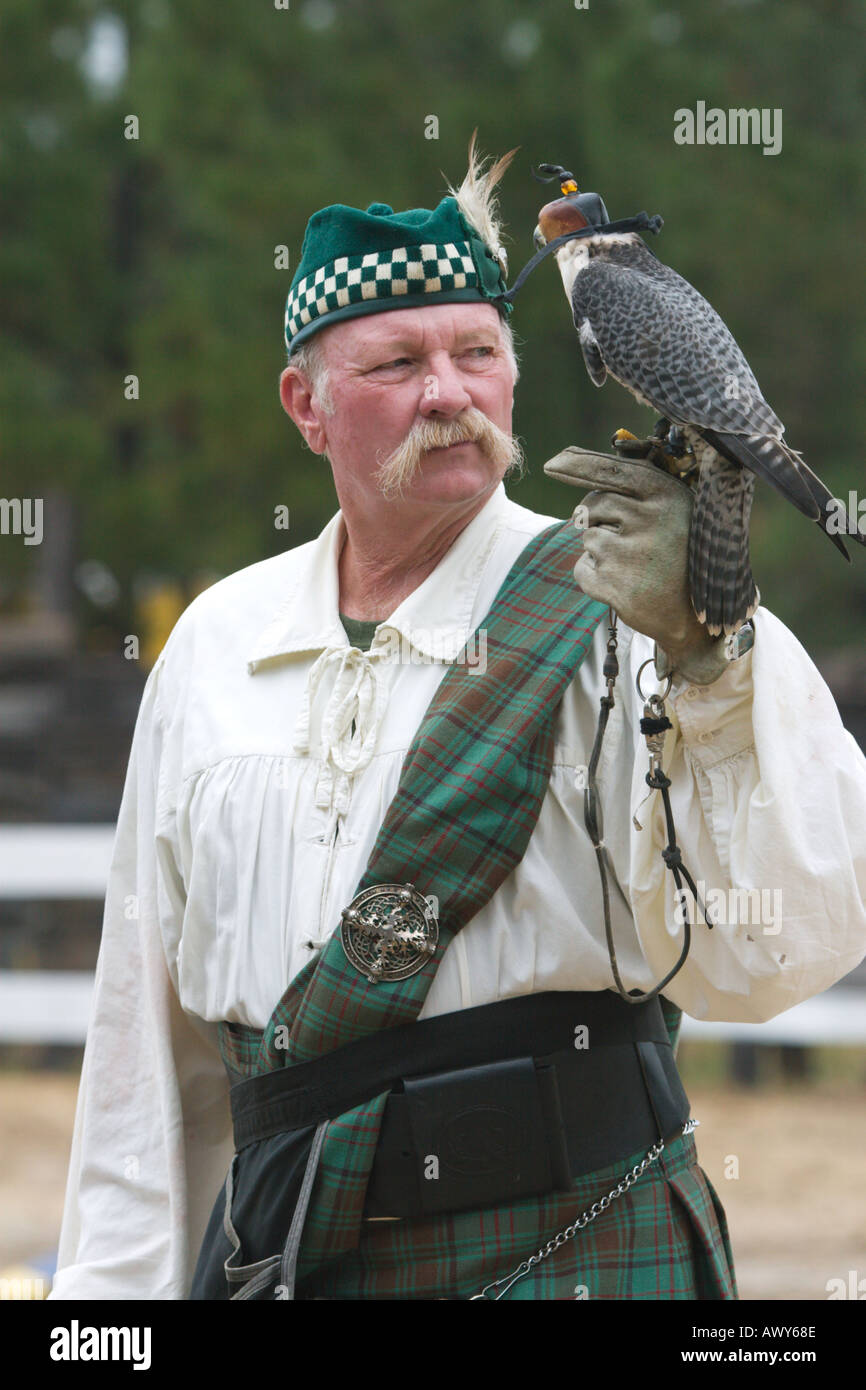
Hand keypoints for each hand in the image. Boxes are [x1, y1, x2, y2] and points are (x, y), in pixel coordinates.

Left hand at [544, 446, 728, 684]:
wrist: (696, 618)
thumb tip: (579, 462)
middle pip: (593, 504)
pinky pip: (581, 569)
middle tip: (617, 535)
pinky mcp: (615, 585)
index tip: (552, 463)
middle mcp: (649, 520)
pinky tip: (622, 584)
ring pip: (587, 537)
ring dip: (599, 551)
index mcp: (667, 496)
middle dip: (595, 517)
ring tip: (632, 565)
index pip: (612, 470)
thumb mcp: (676, 512)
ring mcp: (630, 554)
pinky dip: (593, 577)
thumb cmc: (682, 556)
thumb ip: (639, 489)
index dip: (577, 465)